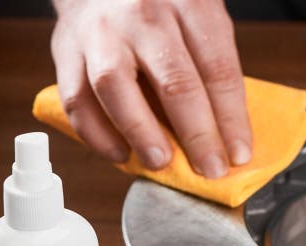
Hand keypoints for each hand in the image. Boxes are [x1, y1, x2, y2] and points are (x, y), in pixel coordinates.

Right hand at [50, 0, 250, 177]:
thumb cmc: (163, 10)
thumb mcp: (201, 21)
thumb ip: (211, 70)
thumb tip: (226, 137)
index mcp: (190, 6)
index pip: (218, 70)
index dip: (231, 119)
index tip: (239, 155)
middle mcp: (144, 14)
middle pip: (175, 82)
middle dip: (197, 135)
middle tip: (211, 169)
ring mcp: (101, 31)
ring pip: (116, 87)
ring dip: (141, 133)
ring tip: (162, 163)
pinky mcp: (66, 49)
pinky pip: (77, 98)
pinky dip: (97, 134)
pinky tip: (121, 154)